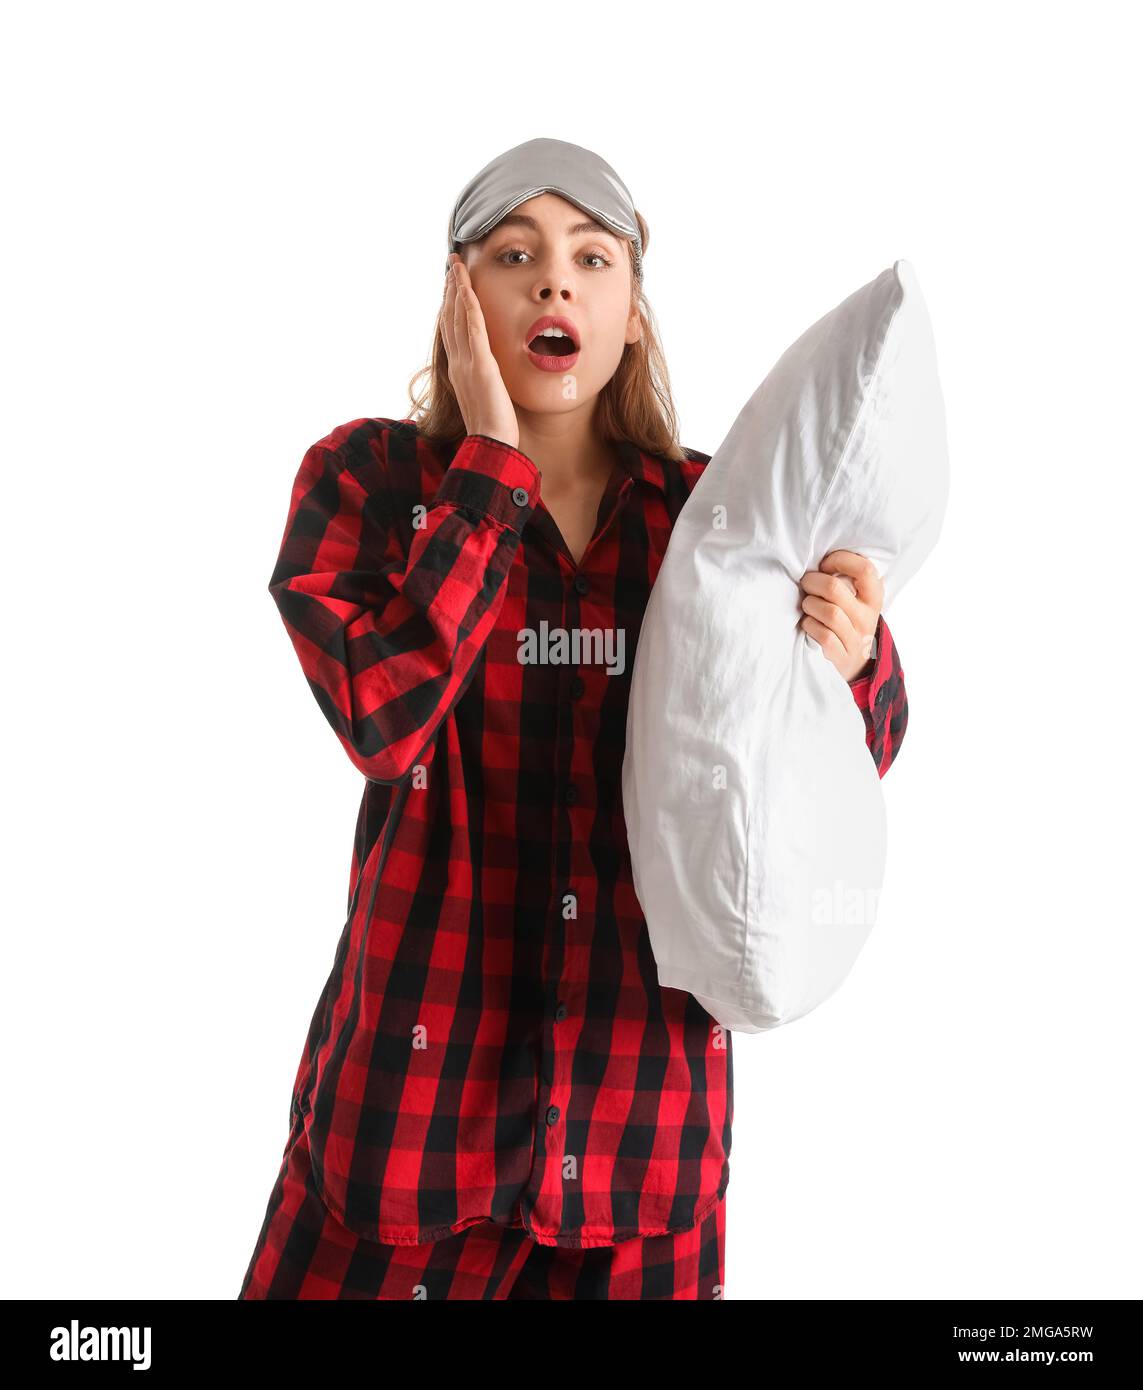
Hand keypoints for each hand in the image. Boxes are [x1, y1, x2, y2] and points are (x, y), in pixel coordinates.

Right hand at [440, 253, 518, 450]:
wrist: (490, 445)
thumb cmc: (492, 430)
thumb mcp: (488, 401)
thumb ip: (487, 383)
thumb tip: (493, 377)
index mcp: (459, 371)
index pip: (452, 332)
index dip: (450, 307)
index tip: (451, 288)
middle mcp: (458, 363)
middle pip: (449, 319)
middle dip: (450, 290)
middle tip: (450, 266)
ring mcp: (466, 363)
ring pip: (457, 317)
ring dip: (456, 289)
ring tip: (456, 266)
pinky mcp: (480, 365)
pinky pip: (472, 328)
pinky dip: (467, 305)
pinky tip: (467, 287)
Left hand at [798, 550, 882, 681]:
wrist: (858, 663)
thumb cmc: (850, 621)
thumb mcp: (859, 599)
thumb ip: (848, 579)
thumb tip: (822, 555)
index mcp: (874, 597)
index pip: (865, 569)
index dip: (839, 560)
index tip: (825, 564)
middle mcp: (867, 617)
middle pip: (835, 589)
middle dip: (813, 582)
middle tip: (806, 583)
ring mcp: (856, 638)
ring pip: (828, 612)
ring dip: (809, 605)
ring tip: (807, 604)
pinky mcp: (842, 655)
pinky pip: (822, 635)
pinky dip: (809, 626)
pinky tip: (808, 623)